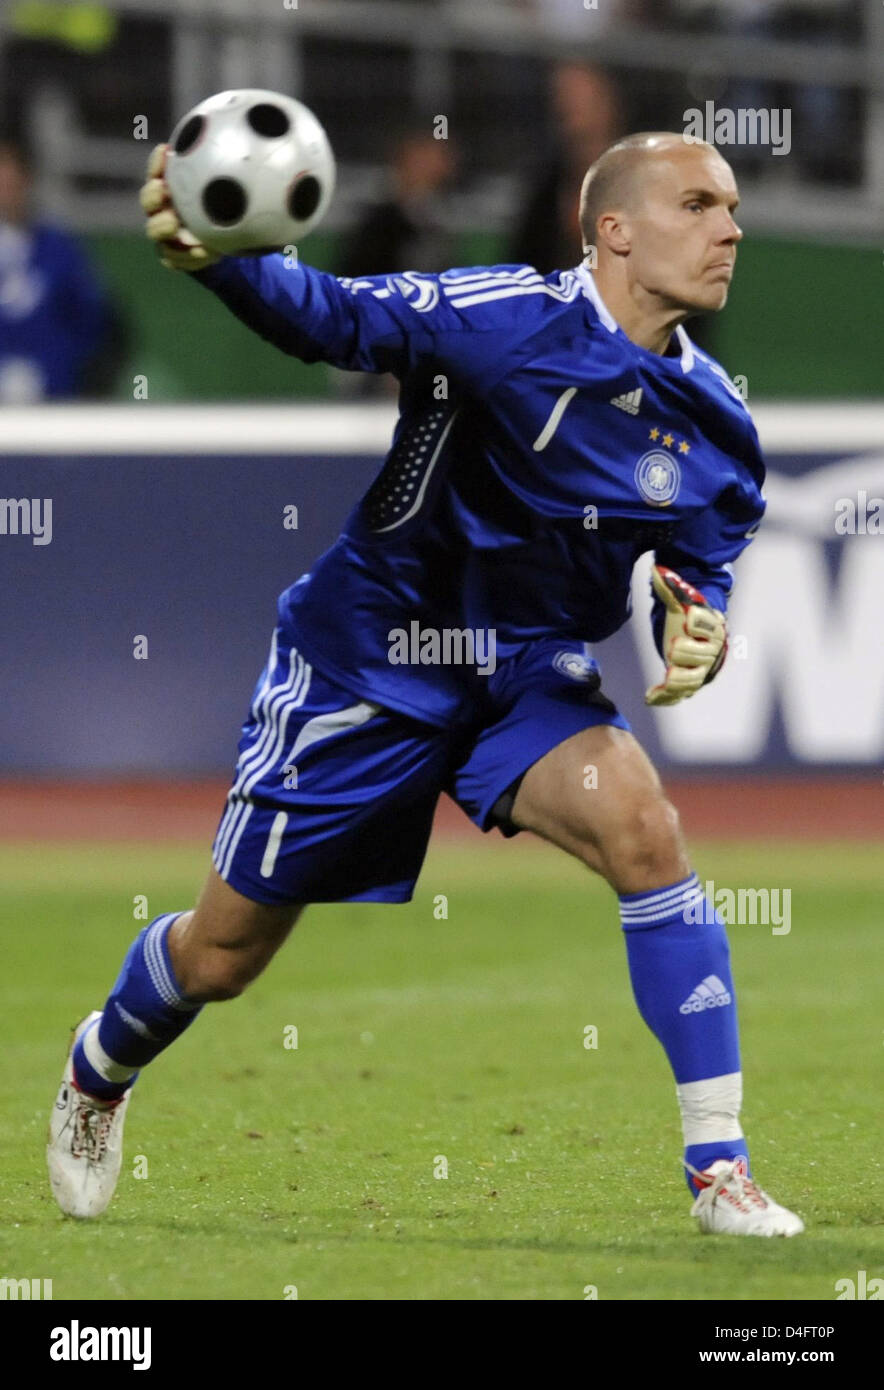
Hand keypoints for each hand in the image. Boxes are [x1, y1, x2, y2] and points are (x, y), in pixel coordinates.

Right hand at [140, 143, 219, 271]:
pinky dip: (189, 256)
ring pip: (154, 231)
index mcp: (168, 192)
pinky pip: (176, 259)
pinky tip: (203, 251)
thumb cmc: (218, 209)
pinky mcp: (174, 258)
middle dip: (152, 194)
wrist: (220, 245)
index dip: (156, 164)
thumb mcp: (222, 190)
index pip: (156, 173)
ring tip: (174, 223)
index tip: (165, 152)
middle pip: (148, 201)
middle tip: (162, 190)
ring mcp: (164, 236)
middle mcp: (160, 211)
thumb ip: (220, 171)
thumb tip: (242, 134)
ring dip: (162, 226)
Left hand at [644, 564, 726, 706]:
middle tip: (672, 647)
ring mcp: (702, 669)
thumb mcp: (678, 603)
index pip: (705, 624)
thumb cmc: (688, 618)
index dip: (697, 623)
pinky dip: (666, 698)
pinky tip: (650, 697)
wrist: (697, 638)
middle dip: (686, 651)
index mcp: (710, 627)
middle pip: (701, 654)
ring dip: (680, 680)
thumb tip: (656, 570)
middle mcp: (711, 650)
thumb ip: (669, 589)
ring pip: (693, 679)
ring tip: (666, 679)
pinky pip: (680, 694)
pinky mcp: (690, 683)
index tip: (687, 620)